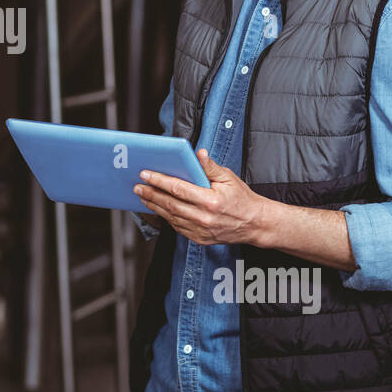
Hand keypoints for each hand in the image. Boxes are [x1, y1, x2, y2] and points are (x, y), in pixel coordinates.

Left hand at [133, 149, 270, 246]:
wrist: (254, 223)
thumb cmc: (241, 198)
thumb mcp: (228, 177)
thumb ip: (210, 166)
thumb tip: (198, 153)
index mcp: (210, 201)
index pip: (178, 189)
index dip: (159, 181)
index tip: (146, 174)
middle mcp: (203, 218)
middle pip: (169, 204)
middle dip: (150, 194)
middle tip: (137, 186)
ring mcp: (200, 231)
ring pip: (170, 217)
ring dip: (154, 206)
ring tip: (142, 196)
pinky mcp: (198, 239)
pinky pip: (177, 227)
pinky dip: (165, 217)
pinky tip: (157, 208)